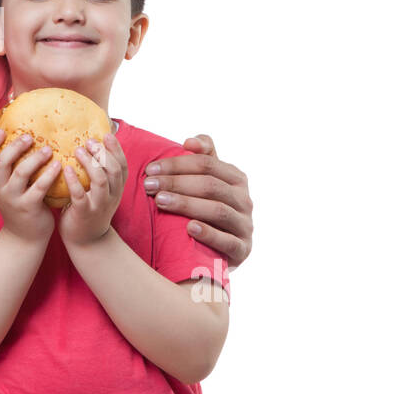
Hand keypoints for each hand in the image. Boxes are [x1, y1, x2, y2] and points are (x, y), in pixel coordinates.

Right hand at [0, 129, 62, 242]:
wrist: (23, 237)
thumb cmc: (19, 204)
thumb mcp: (8, 187)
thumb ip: (11, 169)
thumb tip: (23, 139)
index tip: (2, 130)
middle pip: (1, 162)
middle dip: (15, 147)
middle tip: (29, 137)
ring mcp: (12, 198)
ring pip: (21, 173)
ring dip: (35, 159)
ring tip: (48, 149)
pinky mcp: (28, 207)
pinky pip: (39, 188)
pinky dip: (49, 175)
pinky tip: (59, 165)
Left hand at [57, 132, 126, 246]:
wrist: (87, 242)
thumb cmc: (90, 210)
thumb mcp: (101, 192)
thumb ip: (100, 173)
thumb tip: (90, 146)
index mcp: (116, 188)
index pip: (123, 165)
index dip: (116, 149)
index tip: (107, 134)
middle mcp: (111, 195)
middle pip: (114, 169)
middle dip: (103, 152)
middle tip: (89, 141)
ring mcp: (98, 205)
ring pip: (100, 180)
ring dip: (90, 163)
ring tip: (77, 150)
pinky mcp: (84, 213)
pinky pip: (80, 195)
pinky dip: (74, 181)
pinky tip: (66, 169)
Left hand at [143, 134, 253, 267]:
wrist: (218, 252)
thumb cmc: (206, 209)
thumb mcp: (207, 182)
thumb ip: (202, 157)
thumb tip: (190, 141)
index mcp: (236, 178)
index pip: (206, 163)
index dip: (177, 164)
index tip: (150, 169)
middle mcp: (244, 200)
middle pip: (210, 185)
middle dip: (176, 183)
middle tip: (149, 186)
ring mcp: (245, 225)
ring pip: (217, 210)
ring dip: (186, 204)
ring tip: (160, 201)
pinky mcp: (243, 249)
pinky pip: (228, 241)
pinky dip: (209, 233)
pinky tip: (189, 228)